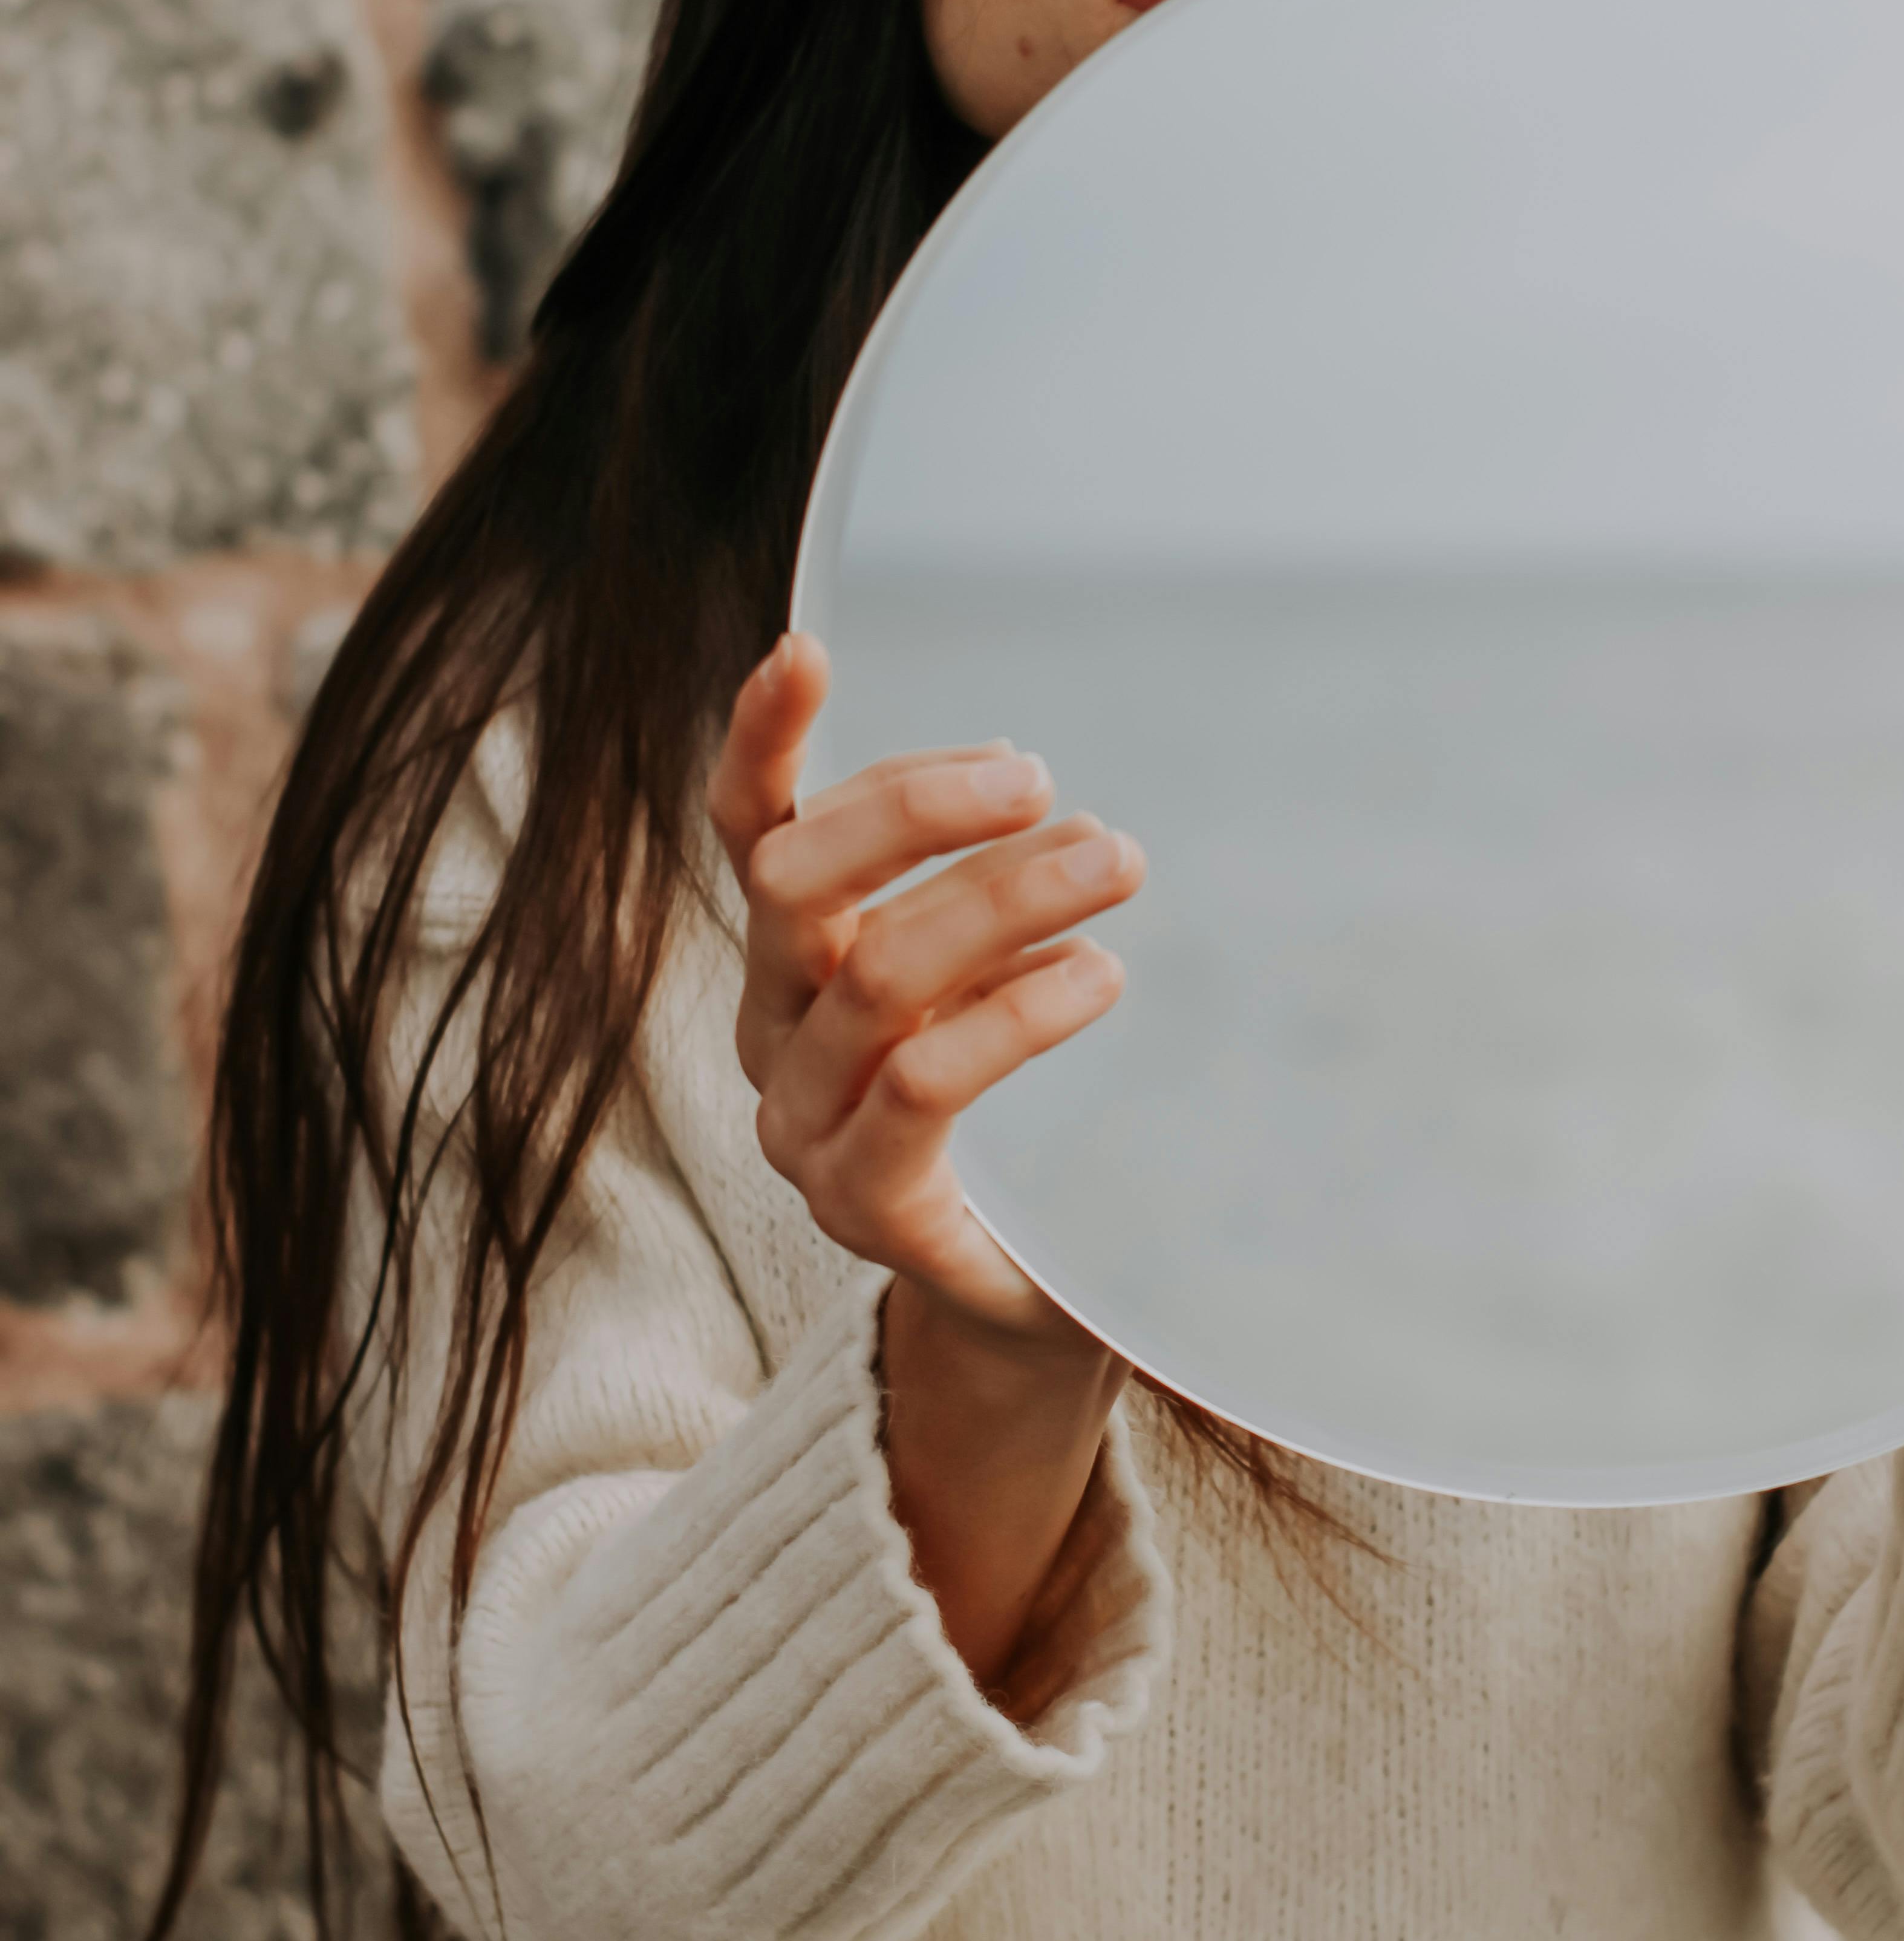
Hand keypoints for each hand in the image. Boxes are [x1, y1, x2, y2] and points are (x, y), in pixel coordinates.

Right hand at [706, 629, 1144, 1344]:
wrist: (1025, 1292)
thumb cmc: (1004, 1094)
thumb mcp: (979, 964)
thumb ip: (978, 878)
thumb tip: (1032, 778)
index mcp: (785, 954)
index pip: (749, 827)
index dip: (760, 738)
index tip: (804, 648)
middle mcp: (770, 1028)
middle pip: (797, 882)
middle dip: (916, 811)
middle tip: (1042, 780)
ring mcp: (802, 1123)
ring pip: (877, 974)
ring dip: (1002, 897)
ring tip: (1118, 859)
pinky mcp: (861, 1204)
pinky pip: (921, 1084)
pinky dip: (1014, 1013)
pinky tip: (1098, 975)